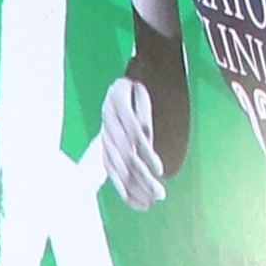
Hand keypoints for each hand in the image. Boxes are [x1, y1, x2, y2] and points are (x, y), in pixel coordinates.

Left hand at [96, 73, 168, 210]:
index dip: (127, 190)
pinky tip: (156, 167)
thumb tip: (149, 172)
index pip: (114, 169)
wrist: (151, 58)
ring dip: (144, 176)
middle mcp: (106, 127)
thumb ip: (143, 144)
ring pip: (127, 153)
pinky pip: (135, 132)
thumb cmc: (151, 91)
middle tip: (157, 201)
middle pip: (120, 165)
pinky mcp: (122, 101)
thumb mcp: (143, 120)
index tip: (143, 207)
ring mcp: (111, 114)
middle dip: (138, 187)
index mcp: (109, 134)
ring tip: (159, 191)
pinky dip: (146, 152)